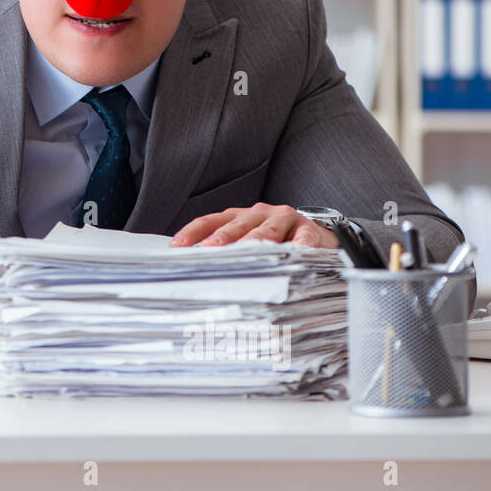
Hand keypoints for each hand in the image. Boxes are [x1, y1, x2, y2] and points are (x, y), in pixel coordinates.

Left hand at [169, 203, 339, 248]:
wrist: (314, 236)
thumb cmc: (274, 242)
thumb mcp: (248, 242)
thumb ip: (228, 254)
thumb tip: (198, 276)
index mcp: (238, 217)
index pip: (210, 221)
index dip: (192, 233)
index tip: (176, 247)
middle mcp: (258, 214)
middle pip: (237, 225)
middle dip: (222, 237)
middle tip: (210, 249)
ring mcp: (282, 219)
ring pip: (268, 230)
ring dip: (257, 240)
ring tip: (249, 249)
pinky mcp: (307, 229)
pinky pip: (304, 237)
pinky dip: (300, 244)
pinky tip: (297, 251)